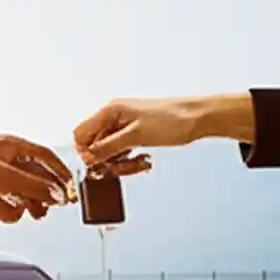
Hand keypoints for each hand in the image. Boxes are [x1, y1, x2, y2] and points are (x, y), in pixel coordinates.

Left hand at [0, 134, 75, 223]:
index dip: (60, 173)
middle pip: (35, 176)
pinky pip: (5, 204)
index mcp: (9, 145)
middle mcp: (2, 159)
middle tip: (54, 206)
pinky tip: (6, 214)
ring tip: (34, 213)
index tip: (71, 189)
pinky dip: (8, 211)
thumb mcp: (3, 178)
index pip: (45, 156)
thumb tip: (56, 194)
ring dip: (29, 204)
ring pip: (21, 192)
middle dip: (45, 192)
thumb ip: (34, 187)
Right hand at [73, 93, 255, 175]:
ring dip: (120, 162)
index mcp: (111, 111)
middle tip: (121, 168)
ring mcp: (125, 125)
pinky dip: (130, 159)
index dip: (86, 152)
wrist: (198, 118)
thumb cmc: (172, 119)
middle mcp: (115, 116)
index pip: (81, 133)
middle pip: (94, 144)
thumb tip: (88, 157)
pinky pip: (123, 151)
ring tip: (138, 163)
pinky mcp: (136, 134)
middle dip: (106, 160)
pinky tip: (142, 160)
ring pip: (109, 150)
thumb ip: (108, 147)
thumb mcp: (136, 136)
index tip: (99, 164)